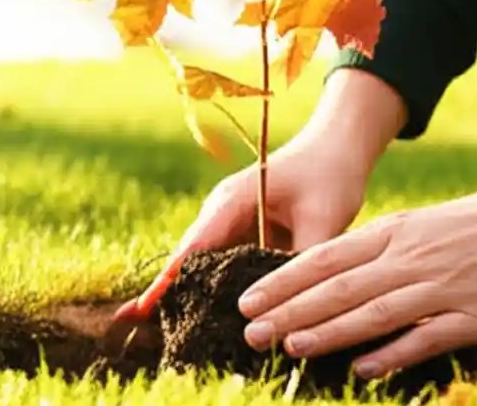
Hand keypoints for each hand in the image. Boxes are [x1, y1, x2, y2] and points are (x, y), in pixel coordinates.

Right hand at [115, 69, 406, 320]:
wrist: (335, 149)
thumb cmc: (329, 176)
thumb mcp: (324, 219)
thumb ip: (302, 261)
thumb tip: (290, 306)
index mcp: (233, 201)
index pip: (194, 245)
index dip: (169, 278)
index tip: (143, 306)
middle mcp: (222, 212)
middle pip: (189, 257)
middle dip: (169, 290)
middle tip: (140, 324)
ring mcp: (229, 222)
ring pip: (204, 263)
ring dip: (192, 291)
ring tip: (167, 327)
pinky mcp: (243, 233)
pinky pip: (224, 264)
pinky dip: (217, 286)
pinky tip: (212, 315)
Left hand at [235, 98, 476, 378]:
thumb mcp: (425, 227)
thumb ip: (385, 252)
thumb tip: (340, 281)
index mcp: (395, 233)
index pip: (325, 259)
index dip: (283, 281)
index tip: (247, 299)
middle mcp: (408, 258)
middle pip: (337, 288)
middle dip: (289, 310)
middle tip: (249, 331)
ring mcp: (441, 287)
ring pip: (371, 312)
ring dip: (326, 332)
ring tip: (288, 346)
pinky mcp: (475, 315)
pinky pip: (425, 337)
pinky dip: (391, 353)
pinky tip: (361, 370)